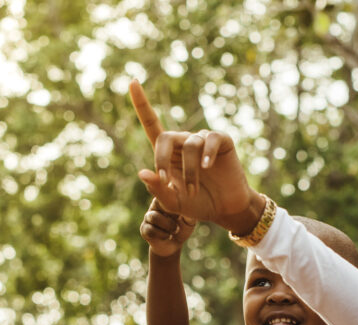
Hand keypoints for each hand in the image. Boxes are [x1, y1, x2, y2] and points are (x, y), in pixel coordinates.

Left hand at [128, 80, 263, 233]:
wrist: (225, 209)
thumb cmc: (197, 204)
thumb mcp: (173, 203)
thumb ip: (158, 190)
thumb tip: (142, 172)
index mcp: (168, 153)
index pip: (152, 124)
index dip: (142, 104)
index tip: (132, 81)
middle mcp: (184, 142)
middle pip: (165, 137)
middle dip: (161, 158)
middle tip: (165, 181)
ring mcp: (202, 140)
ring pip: (190, 145)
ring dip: (189, 171)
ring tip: (193, 191)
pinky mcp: (221, 141)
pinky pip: (210, 139)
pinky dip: (206, 153)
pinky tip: (207, 167)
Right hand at [140, 198, 195, 256]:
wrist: (174, 245)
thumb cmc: (183, 228)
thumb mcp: (189, 220)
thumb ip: (188, 211)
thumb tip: (188, 202)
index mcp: (166, 200)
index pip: (165, 191)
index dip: (172, 198)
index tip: (181, 208)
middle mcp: (155, 206)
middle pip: (157, 202)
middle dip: (171, 212)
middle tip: (179, 218)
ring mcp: (148, 217)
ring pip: (154, 217)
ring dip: (168, 225)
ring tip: (176, 230)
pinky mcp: (144, 229)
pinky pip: (150, 230)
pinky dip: (162, 234)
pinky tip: (168, 236)